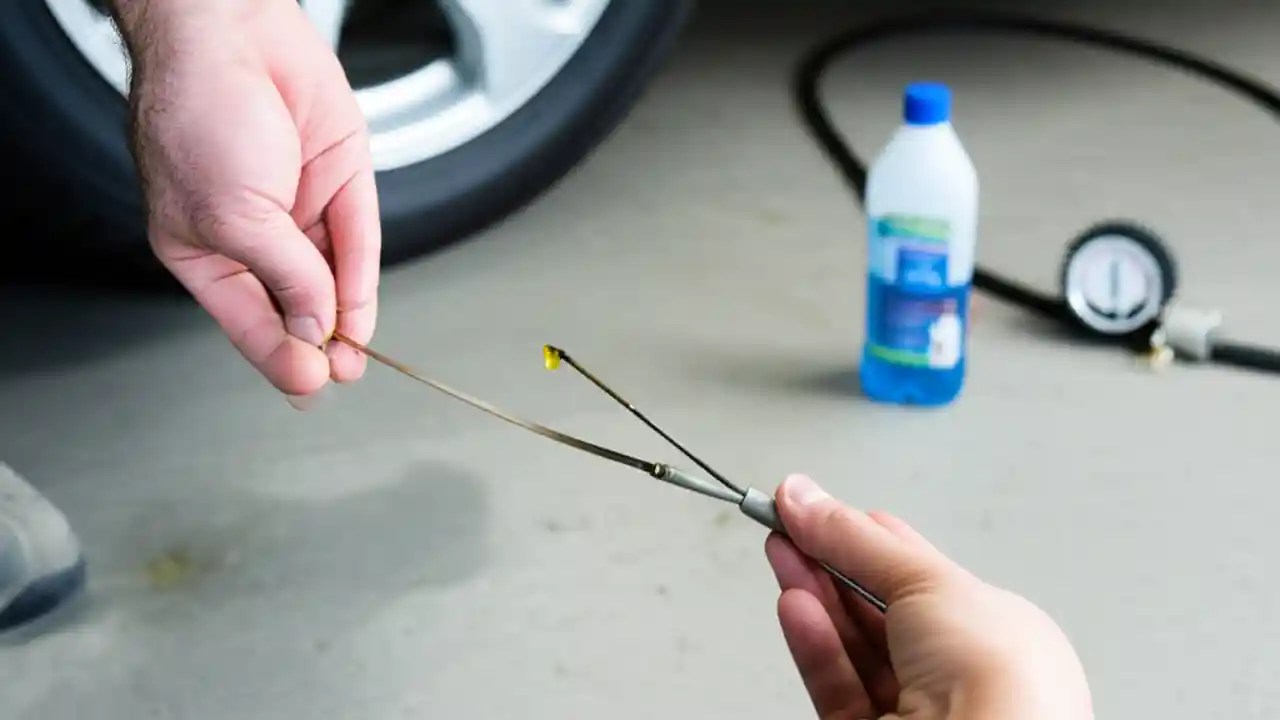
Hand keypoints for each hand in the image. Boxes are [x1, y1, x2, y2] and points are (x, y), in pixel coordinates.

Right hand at [114, 0, 379, 400]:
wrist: (231, 31)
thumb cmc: (199, 110)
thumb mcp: (232, 217)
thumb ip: (283, 278)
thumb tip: (315, 330)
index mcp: (204, 247)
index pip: (247, 318)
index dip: (278, 355)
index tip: (307, 385)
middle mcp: (255, 231)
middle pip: (294, 303)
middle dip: (316, 343)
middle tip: (338, 375)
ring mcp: (298, 205)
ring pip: (331, 277)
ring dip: (345, 320)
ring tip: (355, 356)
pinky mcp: (339, 177)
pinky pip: (358, 237)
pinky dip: (362, 278)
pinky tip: (363, 312)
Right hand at [766, 475, 1093, 718]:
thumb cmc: (1001, 682)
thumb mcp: (928, 580)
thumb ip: (855, 539)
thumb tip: (804, 497)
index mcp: (999, 631)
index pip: (921, 573)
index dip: (867, 535)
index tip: (814, 505)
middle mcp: (962, 674)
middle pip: (878, 608)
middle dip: (829, 560)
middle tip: (785, 522)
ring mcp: (918, 711)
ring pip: (853, 645)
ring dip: (814, 594)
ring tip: (779, 550)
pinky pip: (838, 686)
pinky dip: (814, 645)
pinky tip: (792, 604)